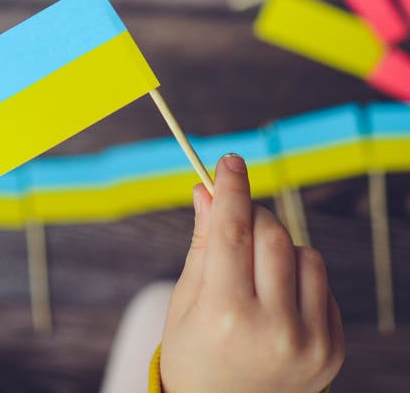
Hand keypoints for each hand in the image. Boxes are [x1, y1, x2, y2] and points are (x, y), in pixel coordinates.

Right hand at [160, 154, 343, 392]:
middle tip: (236, 220)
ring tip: (256, 274)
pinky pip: (322, 283)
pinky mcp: (332, 350)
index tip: (230, 161)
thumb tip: (206, 189)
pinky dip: (300, 277)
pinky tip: (277, 300)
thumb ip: (202, 243)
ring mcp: (308, 343)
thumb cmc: (195, 355)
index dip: (231, 188)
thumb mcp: (185, 302)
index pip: (232, 230)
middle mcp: (273, 330)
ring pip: (304, 253)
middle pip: (272, 234)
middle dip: (252, 216)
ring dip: (279, 248)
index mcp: (226, 315)